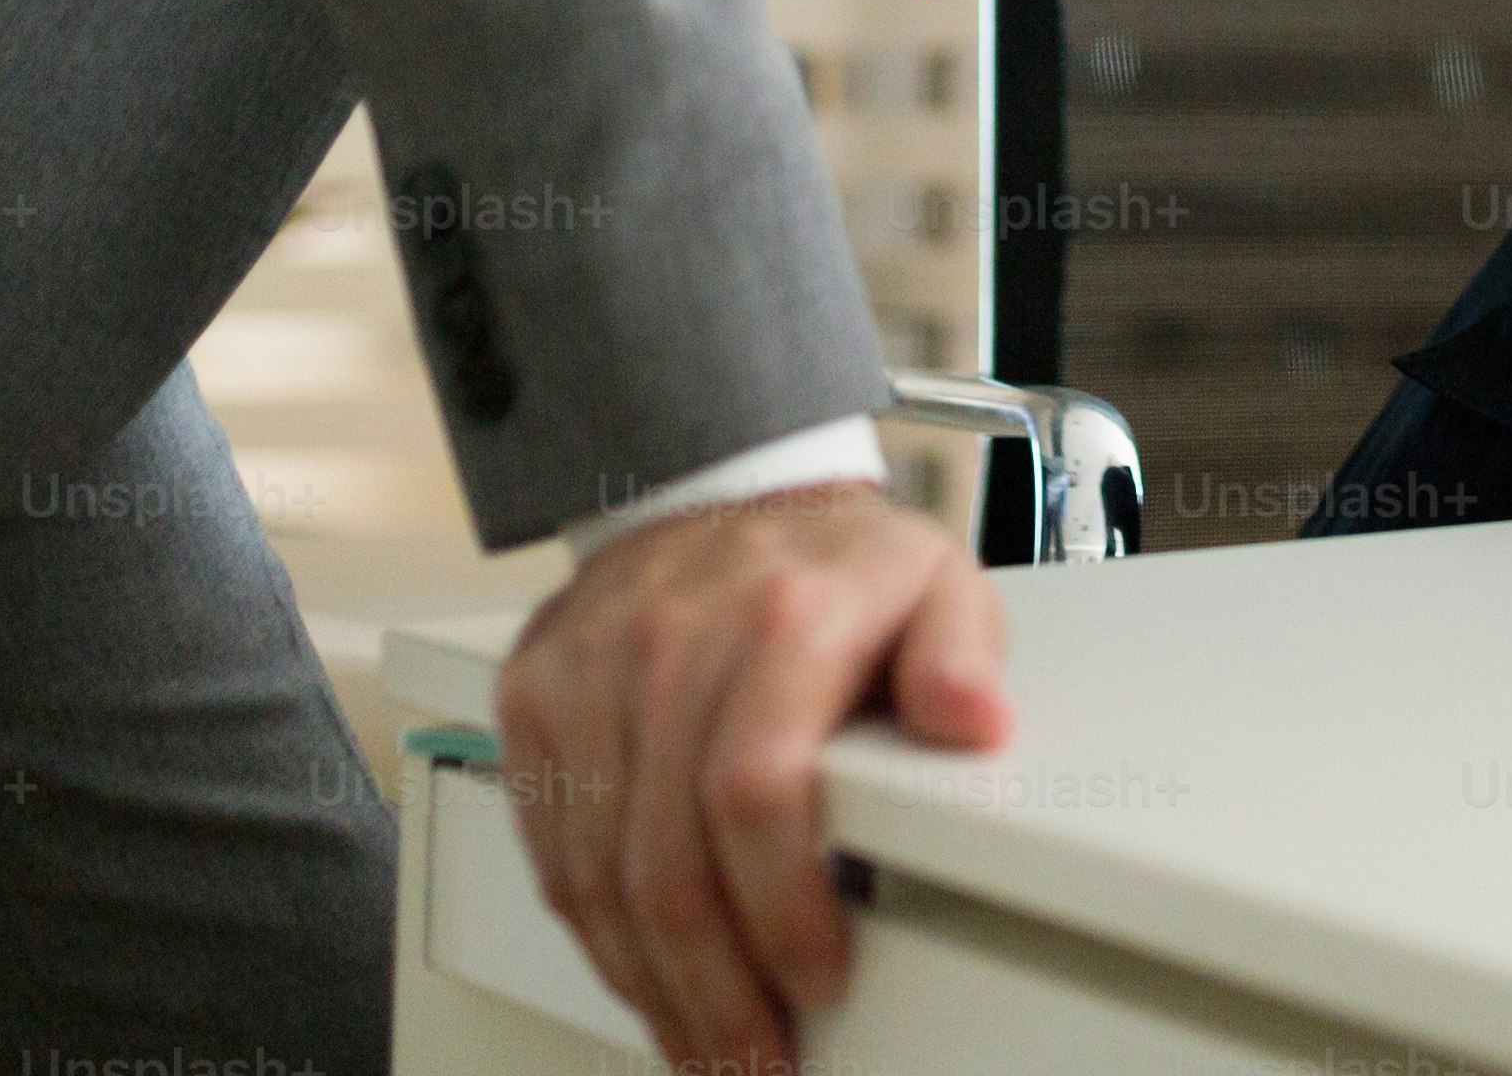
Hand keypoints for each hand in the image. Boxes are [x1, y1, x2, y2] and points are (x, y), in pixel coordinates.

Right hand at [494, 484, 1011, 1070]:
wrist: (722, 492)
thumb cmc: (839, 566)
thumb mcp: (938, 584)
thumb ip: (964, 655)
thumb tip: (976, 720)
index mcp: (783, 616)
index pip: (755, 791)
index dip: (781, 910)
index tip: (819, 979)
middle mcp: (670, 638)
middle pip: (667, 859)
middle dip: (712, 989)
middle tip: (756, 1058)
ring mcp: (590, 669)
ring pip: (597, 872)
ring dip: (652, 984)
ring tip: (707, 1043)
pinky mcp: (535, 695)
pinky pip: (552, 848)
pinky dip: (597, 935)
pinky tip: (646, 977)